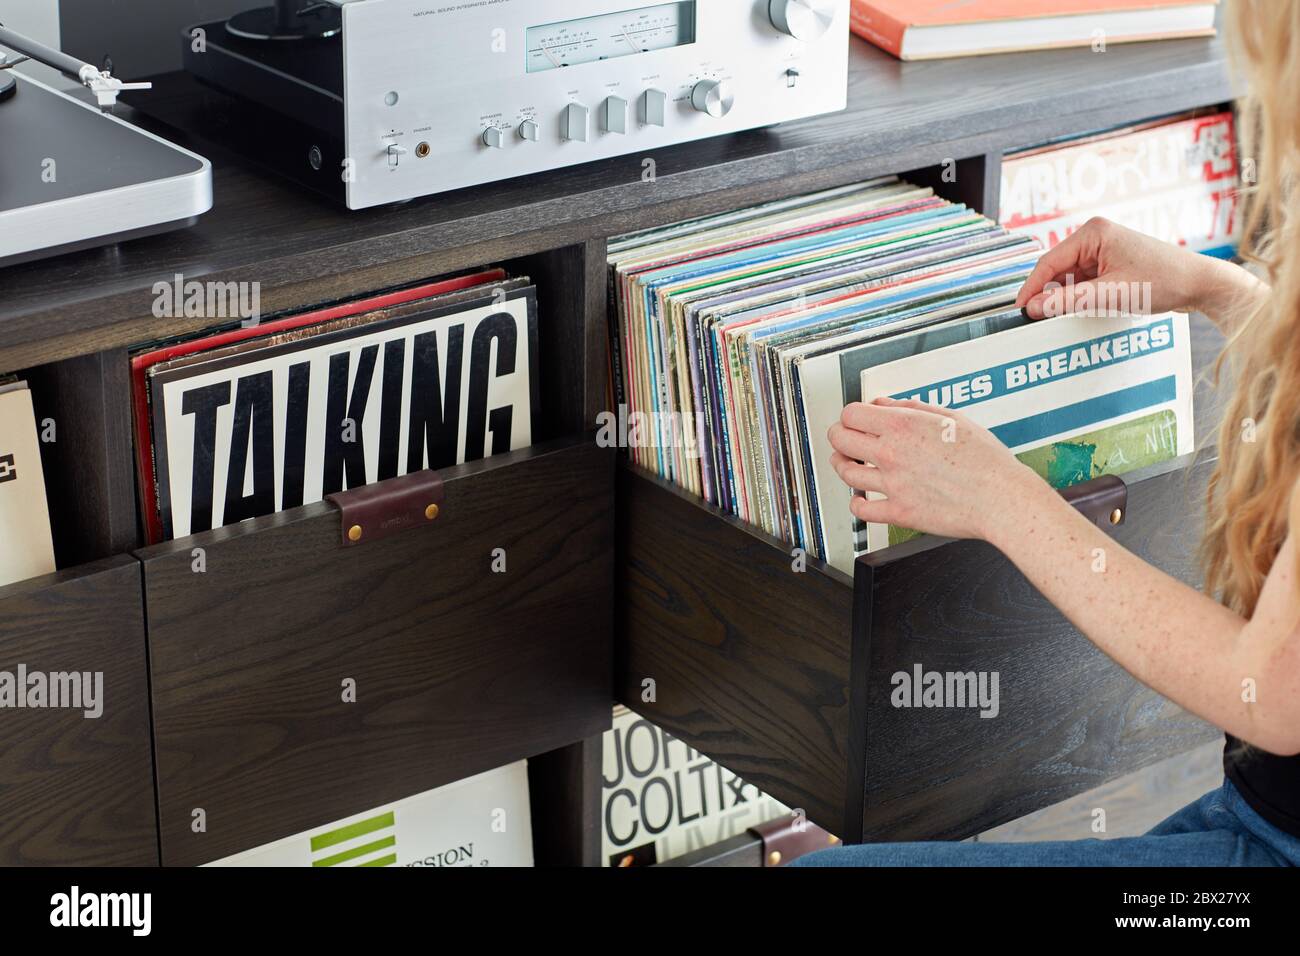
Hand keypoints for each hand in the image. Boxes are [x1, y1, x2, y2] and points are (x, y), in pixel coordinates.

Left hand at [828, 397, 1044, 541]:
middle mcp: (892, 454)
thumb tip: (885, 404)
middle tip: (843, 437)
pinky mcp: (899, 512)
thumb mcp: (951, 418)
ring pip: (846, 473)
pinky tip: (859, 499)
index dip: (850, 414)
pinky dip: (855, 504)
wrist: (1001, 498)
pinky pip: (862, 511)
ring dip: (842, 465)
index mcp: (903, 427)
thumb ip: (912, 408)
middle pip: (840, 440)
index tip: (855, 418)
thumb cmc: (985, 460)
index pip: (851, 414)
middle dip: (839, 435)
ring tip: (846, 463)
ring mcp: (892, 485)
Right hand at [1014, 216, 1236, 319]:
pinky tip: (1088, 310)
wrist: (1200, 283)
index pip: (1048, 263)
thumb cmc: (1163, 281)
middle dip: (1050, 295)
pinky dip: (1081, 297)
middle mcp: (1095, 235)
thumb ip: (1068, 302)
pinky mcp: (1111, 261)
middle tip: (1039, 320)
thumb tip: (1032, 308)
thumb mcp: (1111, 294)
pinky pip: (1083, 281)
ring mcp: (1103, 248)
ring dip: (1067, 298)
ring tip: (1072, 317)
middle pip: (1056, 270)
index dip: (1031, 289)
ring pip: (1068, 278)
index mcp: (1093, 233)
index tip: (1019, 312)